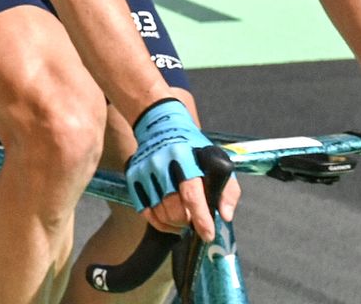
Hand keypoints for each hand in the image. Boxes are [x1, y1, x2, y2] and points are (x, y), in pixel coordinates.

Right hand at [127, 99, 231, 240]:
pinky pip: (145, 212)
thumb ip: (227, 188)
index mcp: (185, 156)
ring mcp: (144, 171)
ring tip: (184, 219)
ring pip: (160, 213)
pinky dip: (160, 223)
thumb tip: (225, 216)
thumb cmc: (193, 147)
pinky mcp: (133, 178)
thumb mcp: (216, 159)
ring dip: (175, 224)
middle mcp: (161, 163)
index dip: (200, 218)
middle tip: (195, 221)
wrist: (161, 125)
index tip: (208, 235)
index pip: (191, 194)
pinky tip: (170, 221)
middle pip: (174, 208)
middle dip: (187, 221)